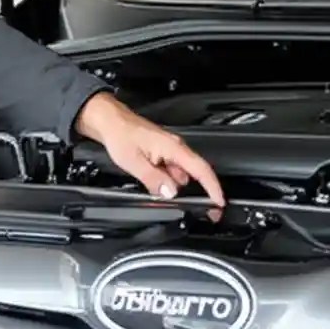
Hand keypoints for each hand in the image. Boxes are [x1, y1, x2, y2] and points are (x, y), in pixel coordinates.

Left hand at [74, 92, 225, 207]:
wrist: (109, 120)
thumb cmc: (120, 134)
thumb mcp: (134, 162)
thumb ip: (154, 179)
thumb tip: (170, 193)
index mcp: (173, 148)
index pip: (201, 169)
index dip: (213, 187)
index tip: (219, 202)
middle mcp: (175, 147)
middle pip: (194, 174)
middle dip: (195, 192)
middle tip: (193, 207)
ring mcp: (169, 150)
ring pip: (180, 174)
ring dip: (174, 185)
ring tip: (157, 189)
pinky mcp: (162, 152)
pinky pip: (171, 170)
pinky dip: (166, 179)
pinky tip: (153, 182)